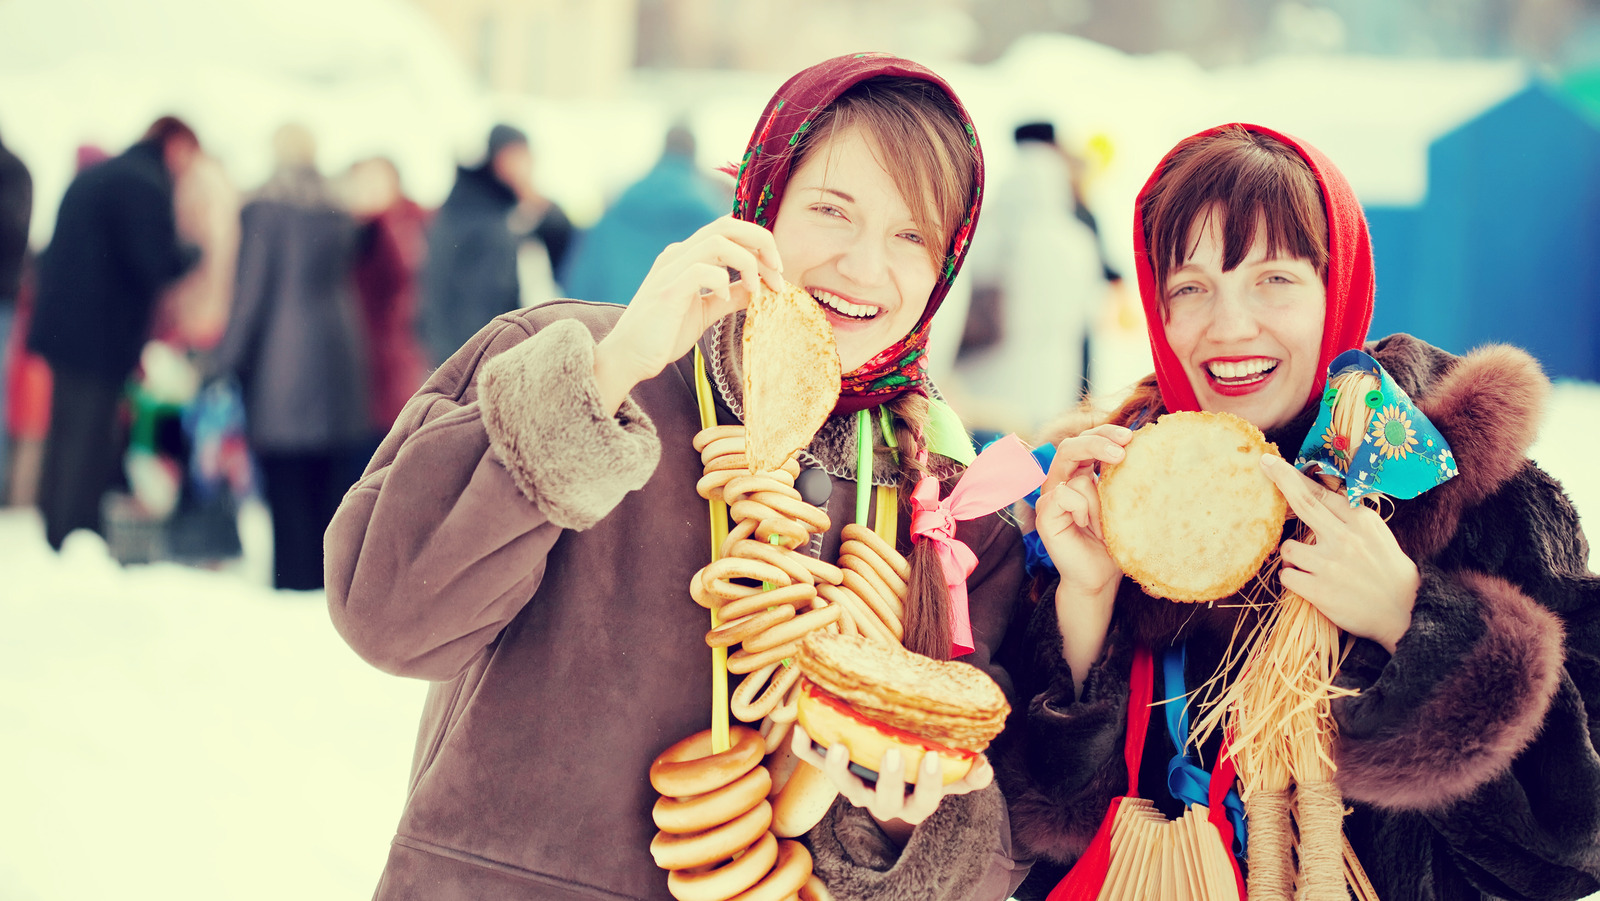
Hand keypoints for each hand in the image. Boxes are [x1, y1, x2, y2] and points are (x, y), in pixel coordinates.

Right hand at [593, 216, 783, 412]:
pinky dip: (722, 281)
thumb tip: (759, 288)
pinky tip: (725, 298)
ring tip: (758, 290)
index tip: (777, 273)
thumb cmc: (663, 335)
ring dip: (748, 263)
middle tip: (778, 273)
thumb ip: (730, 296)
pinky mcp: (668, 289)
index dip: (760, 245)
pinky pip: (702, 269)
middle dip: (761, 243)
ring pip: (718, 241)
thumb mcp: (706, 311)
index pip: (730, 231)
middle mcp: (679, 254)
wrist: (629, 357)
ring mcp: (671, 269)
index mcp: (688, 256)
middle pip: (728, 225)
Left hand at [790, 725, 992, 840]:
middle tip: (892, 753)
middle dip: (889, 779)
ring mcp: (858, 789)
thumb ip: (969, 773)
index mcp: (915, 803)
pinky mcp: (837, 773)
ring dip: (838, 768)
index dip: (930, 782)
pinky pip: (816, 763)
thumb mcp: (952, 775)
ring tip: (838, 746)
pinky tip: (801, 729)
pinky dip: (807, 748)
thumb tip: (984, 764)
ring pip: (846, 786)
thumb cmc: (927, 770)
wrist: (896, 780)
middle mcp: (884, 801)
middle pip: (884, 800)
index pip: (926, 800)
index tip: (934, 758)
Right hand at [1034, 424, 1132, 596]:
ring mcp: (1050, 497)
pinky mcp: (1045, 514)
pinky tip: (1085, 527)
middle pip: (1071, 445)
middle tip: (1122, 452)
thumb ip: (1118, 477)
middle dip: (1097, 442)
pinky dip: (1082, 510)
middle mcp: (1061, 481)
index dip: (1105, 432)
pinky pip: (1065, 495)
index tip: (1131, 437)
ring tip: (1103, 525)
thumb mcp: (1120, 502)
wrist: (1100, 576)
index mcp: (1079, 473)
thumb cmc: (1113, 541)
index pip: (1086, 440)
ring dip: (1099, 502)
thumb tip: (1136, 446)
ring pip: (1077, 478)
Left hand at [1260, 454, 1419, 651]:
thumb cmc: (1386, 570)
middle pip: (1304, 502)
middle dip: (1281, 479)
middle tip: (1264, 464)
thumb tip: (1318, 490)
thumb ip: (1348, 515)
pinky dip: (1293, 579)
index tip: (1274, 463)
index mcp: (1361, 522)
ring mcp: (1330, 564)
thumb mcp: (1374, 534)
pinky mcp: (1319, 590)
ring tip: (1313, 567)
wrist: (1405, 612)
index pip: (1322, 494)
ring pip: (1287, 547)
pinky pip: (1287, 575)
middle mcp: (1345, 538)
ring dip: (1293, 556)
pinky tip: (1311, 584)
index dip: (1295, 477)